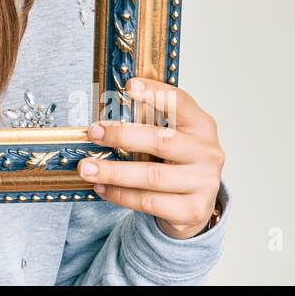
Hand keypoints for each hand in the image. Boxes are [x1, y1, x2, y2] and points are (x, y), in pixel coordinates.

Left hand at [76, 77, 223, 239]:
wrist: (194, 205)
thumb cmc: (175, 162)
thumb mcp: (169, 137)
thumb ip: (148, 123)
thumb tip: (103, 117)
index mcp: (202, 126)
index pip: (180, 102)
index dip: (155, 92)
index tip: (129, 85)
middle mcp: (208, 153)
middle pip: (161, 141)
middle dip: (122, 136)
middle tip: (93, 133)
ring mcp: (204, 183)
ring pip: (152, 176)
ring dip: (113, 172)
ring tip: (86, 168)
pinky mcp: (193, 210)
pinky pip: (150, 202)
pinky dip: (121, 195)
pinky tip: (102, 188)